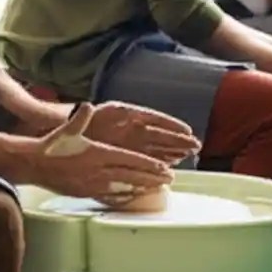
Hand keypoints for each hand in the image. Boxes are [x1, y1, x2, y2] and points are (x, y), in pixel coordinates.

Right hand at [29, 104, 173, 205]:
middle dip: (152, 177)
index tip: (163, 167)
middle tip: (169, 178)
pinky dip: (125, 197)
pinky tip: (134, 198)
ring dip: (142, 188)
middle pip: (131, 175)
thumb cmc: (52, 146)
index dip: (148, 165)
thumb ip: (79, 118)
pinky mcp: (86, 192)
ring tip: (158, 188)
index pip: (128, 159)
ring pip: (124, 188)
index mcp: (96, 154)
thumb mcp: (67, 129)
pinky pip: (110, 197)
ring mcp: (92, 184)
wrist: (34, 165)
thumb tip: (86, 105)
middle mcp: (97, 171)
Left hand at [81, 101, 200, 164]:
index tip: (186, 130)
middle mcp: (133, 126)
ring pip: (159, 145)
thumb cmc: (79, 124)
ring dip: (175, 149)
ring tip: (191, 154)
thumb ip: (86, 115)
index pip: (153, 118)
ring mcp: (134, 140)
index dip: (169, 124)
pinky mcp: (131, 151)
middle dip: (179, 140)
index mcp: (125, 114)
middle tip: (196, 146)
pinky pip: (150, 155)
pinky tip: (173, 163)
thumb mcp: (81, 118)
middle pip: (160, 133)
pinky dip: (162, 159)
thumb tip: (86, 108)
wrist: (75, 134)